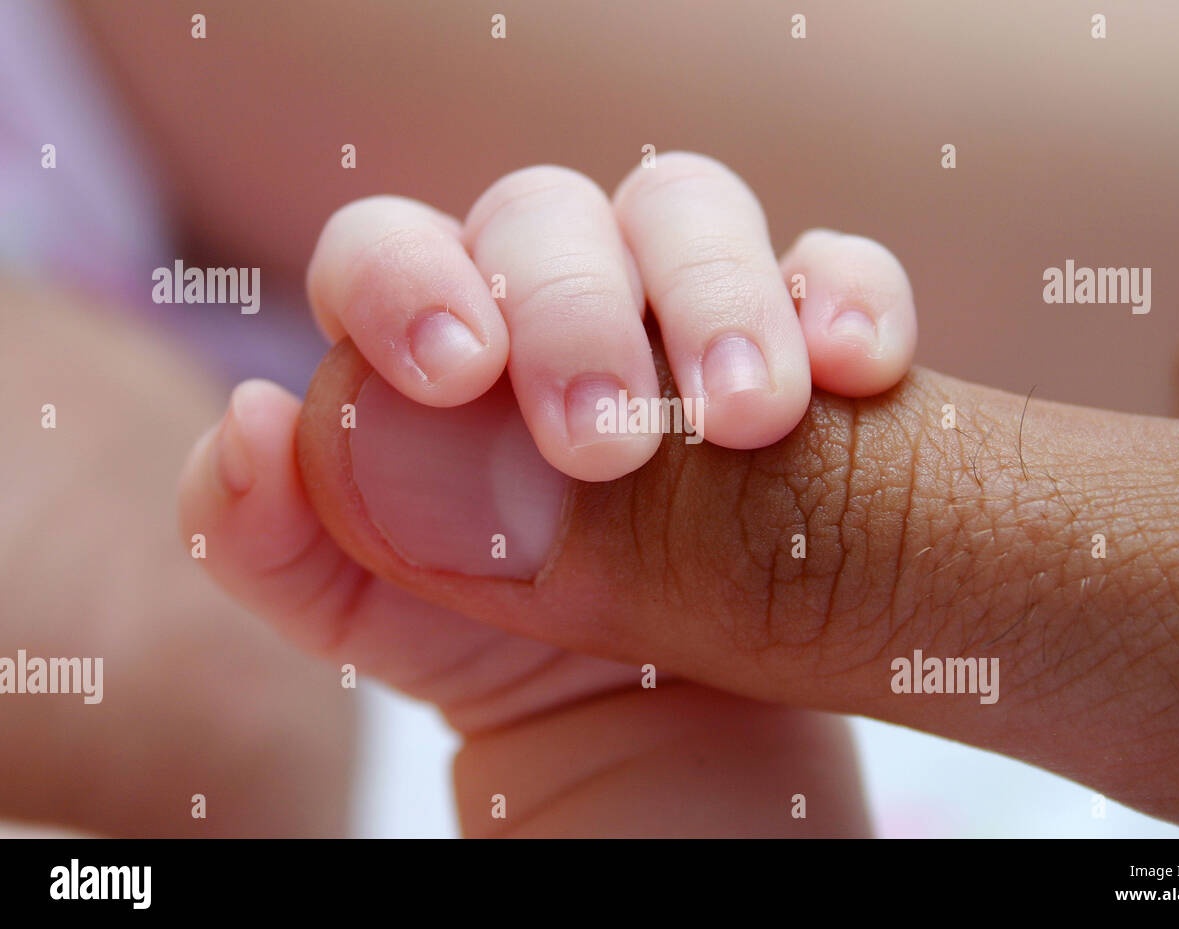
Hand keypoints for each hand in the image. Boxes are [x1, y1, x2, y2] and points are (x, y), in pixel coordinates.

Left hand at [180, 153, 916, 834]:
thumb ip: (275, 540)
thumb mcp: (368, 628)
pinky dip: (846, 297)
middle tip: (608, 444)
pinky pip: (832, 278)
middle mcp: (552, 308)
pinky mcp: (798, 355)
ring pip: (689, 210)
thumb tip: (250, 415)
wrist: (650, 742)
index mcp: (431, 350)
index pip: (390, 246)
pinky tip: (856, 371)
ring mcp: (677, 323)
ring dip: (718, 294)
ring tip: (750, 417)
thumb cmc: (497, 670)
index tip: (457, 373)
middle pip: (546, 213)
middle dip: (575, 310)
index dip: (409, 278)